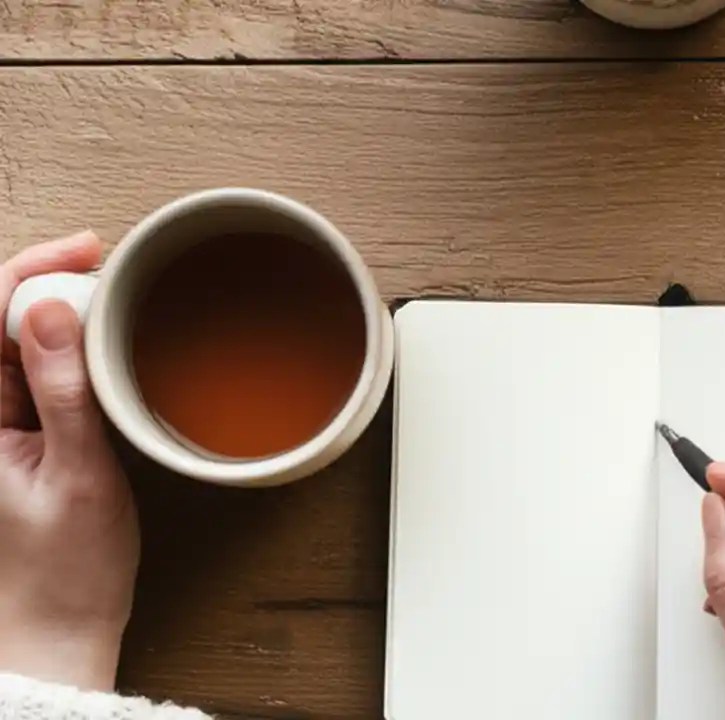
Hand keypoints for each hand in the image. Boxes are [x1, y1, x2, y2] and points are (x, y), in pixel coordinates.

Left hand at [0, 232, 138, 690]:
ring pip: (22, 336)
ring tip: (114, 289)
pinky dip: (74, 342)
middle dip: (49, 275)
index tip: (88, 251)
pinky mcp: (24, 429)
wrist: (60, 623)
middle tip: (110, 261)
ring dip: (63, 306)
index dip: (31, 268)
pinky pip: (41, 368)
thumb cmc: (65, 566)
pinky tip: (106, 335)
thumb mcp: (77, 474)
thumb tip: (53, 308)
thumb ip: (63, 390)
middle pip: (1, 316)